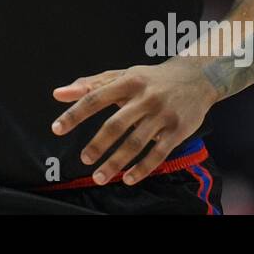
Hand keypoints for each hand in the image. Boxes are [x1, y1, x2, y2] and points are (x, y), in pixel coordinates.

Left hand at [50, 59, 215, 184]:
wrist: (197, 77)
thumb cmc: (151, 79)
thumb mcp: (122, 75)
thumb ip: (89, 85)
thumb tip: (58, 94)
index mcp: (127, 81)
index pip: (95, 98)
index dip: (74, 114)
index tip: (56, 128)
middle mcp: (145, 97)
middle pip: (116, 124)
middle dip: (98, 144)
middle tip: (84, 159)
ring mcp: (162, 114)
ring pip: (136, 143)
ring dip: (116, 162)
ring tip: (100, 176)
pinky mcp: (178, 130)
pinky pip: (158, 153)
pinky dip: (141, 168)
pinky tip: (127, 178)